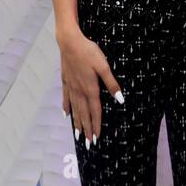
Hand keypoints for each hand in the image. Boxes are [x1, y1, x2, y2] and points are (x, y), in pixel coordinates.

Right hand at [58, 26, 122, 147]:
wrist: (69, 42)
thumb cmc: (88, 51)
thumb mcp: (104, 66)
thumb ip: (111, 83)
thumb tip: (120, 99)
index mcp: (90, 88)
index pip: (95, 111)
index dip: (96, 125)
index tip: (97, 138)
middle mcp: (80, 91)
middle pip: (84, 114)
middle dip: (87, 129)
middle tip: (88, 144)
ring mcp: (71, 86)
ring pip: (75, 109)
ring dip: (77, 122)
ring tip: (77, 135)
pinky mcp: (66, 80)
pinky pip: (66, 98)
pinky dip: (66, 107)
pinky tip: (66, 115)